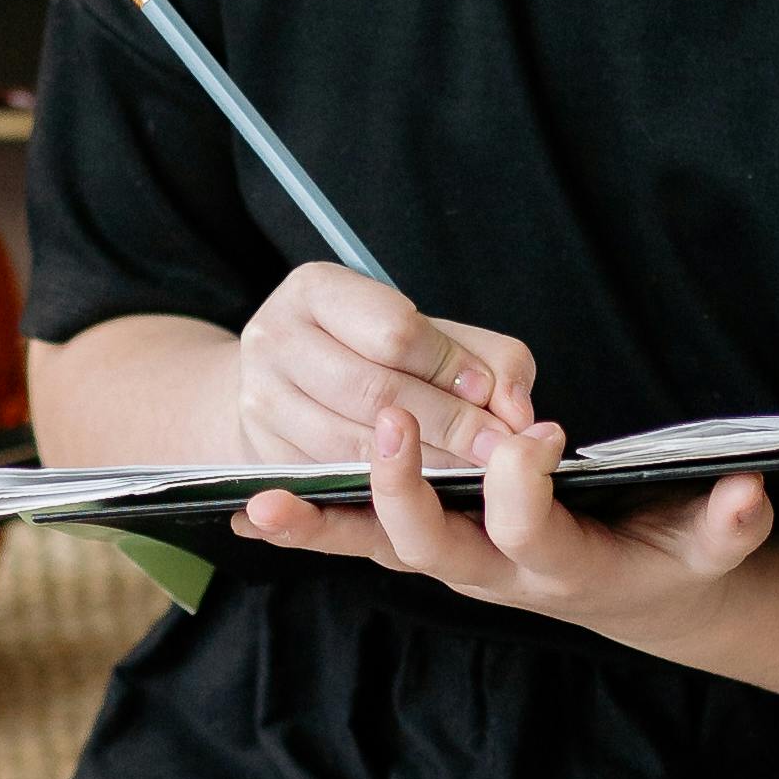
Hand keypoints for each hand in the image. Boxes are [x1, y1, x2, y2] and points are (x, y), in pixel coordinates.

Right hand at [233, 264, 539, 475]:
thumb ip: (488, 357)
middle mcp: (276, 339)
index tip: (489, 395)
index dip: (448, 367)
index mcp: (316, 290)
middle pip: (376, 392)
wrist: (284, 382)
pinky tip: (429, 489)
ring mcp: (262, 400)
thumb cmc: (369, 350)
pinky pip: (338, 479)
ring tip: (472, 471)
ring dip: (426, 464)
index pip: (394, 332)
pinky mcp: (268, 455)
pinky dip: (391, 489)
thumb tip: (517, 409)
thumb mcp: (430, 333)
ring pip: (357, 445)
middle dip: (449, 424)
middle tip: (498, 449)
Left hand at [239, 398, 774, 637]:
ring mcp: (457, 568)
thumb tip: (749, 492)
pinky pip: (360, 547)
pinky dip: (311, 530)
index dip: (525, 483)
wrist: (639, 593)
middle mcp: (499, 577)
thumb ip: (728, 523)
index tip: (538, 431)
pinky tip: (255, 508)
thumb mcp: (709, 541)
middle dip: (407, 491)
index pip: (530, 525)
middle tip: (393, 422)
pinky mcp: (429, 554)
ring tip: (269, 499)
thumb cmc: (672, 552)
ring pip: (382, 553)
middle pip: (437, 548)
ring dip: (326, 526)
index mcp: (565, 565)